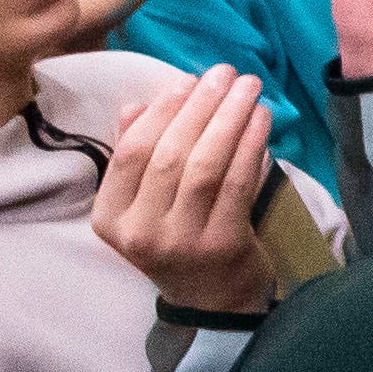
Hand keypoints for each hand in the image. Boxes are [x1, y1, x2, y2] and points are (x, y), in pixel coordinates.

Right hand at [89, 64, 280, 315]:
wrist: (210, 298)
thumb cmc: (175, 235)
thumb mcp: (144, 201)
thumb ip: (137, 153)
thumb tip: (137, 104)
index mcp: (110, 218)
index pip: (130, 153)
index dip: (161, 111)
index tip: (188, 79)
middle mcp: (140, 233)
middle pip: (170, 155)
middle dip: (201, 105)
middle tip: (225, 72)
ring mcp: (181, 242)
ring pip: (206, 166)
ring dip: (230, 118)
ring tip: (249, 86)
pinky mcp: (222, 245)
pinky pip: (238, 183)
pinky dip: (251, 145)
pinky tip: (262, 118)